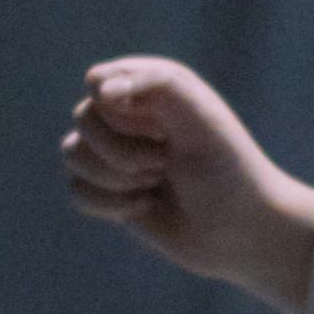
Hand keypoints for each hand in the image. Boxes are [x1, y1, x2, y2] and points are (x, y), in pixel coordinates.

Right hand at [61, 56, 313, 308]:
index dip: (119, 112)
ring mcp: (115, 152)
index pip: (98, 83)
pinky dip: (109, 205)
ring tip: (156, 184)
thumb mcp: (201, 118)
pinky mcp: (108, 190)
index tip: (160, 131)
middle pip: (83, 119)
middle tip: (167, 163)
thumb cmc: (227, 169)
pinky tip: (145, 206)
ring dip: (115, 178)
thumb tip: (99, 88)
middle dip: (123, 151)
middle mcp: (129, 113)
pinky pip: (76, 191)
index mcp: (152, 84)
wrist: (240, 231)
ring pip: (73, 154)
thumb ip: (158, 85)